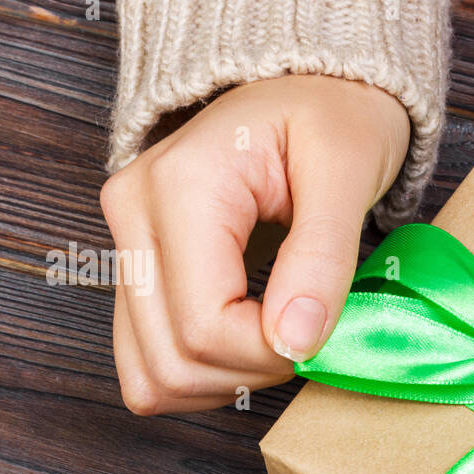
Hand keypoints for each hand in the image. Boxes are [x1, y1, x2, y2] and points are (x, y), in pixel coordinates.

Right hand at [99, 74, 409, 413]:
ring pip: (151, 375)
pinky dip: (206, 376)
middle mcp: (131, 215)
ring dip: (228, 383)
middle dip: (254, 372)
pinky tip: (253, 344)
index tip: (326, 333)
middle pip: (172, 360)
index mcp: (178, 187)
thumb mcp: (348, 172)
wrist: (312, 90)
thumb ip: (322, 259)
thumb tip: (296, 343)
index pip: (204, 326)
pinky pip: (151, 363)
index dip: (271, 355)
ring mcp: (126, 245)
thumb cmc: (335, 118)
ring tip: (284, 337)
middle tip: (312, 335)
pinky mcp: (136, 272)